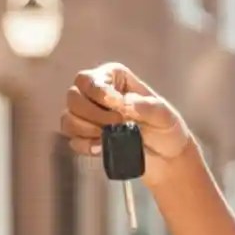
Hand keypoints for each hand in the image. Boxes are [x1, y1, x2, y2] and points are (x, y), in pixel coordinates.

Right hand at [59, 62, 192, 186]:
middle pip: (73, 98)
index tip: (121, 110)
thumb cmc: (166, 129)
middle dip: (95, 116)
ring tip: (113, 137)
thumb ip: (148, 106)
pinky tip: (103, 148)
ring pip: (68, 119)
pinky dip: (87, 146)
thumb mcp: (165, 115)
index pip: (89, 80)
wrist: (166, 156)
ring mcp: (87, 114)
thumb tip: (126, 102)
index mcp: (113, 77)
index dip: (100, 96)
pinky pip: (72, 139)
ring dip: (89, 131)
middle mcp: (95, 92)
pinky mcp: (85, 135)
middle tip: (119, 125)